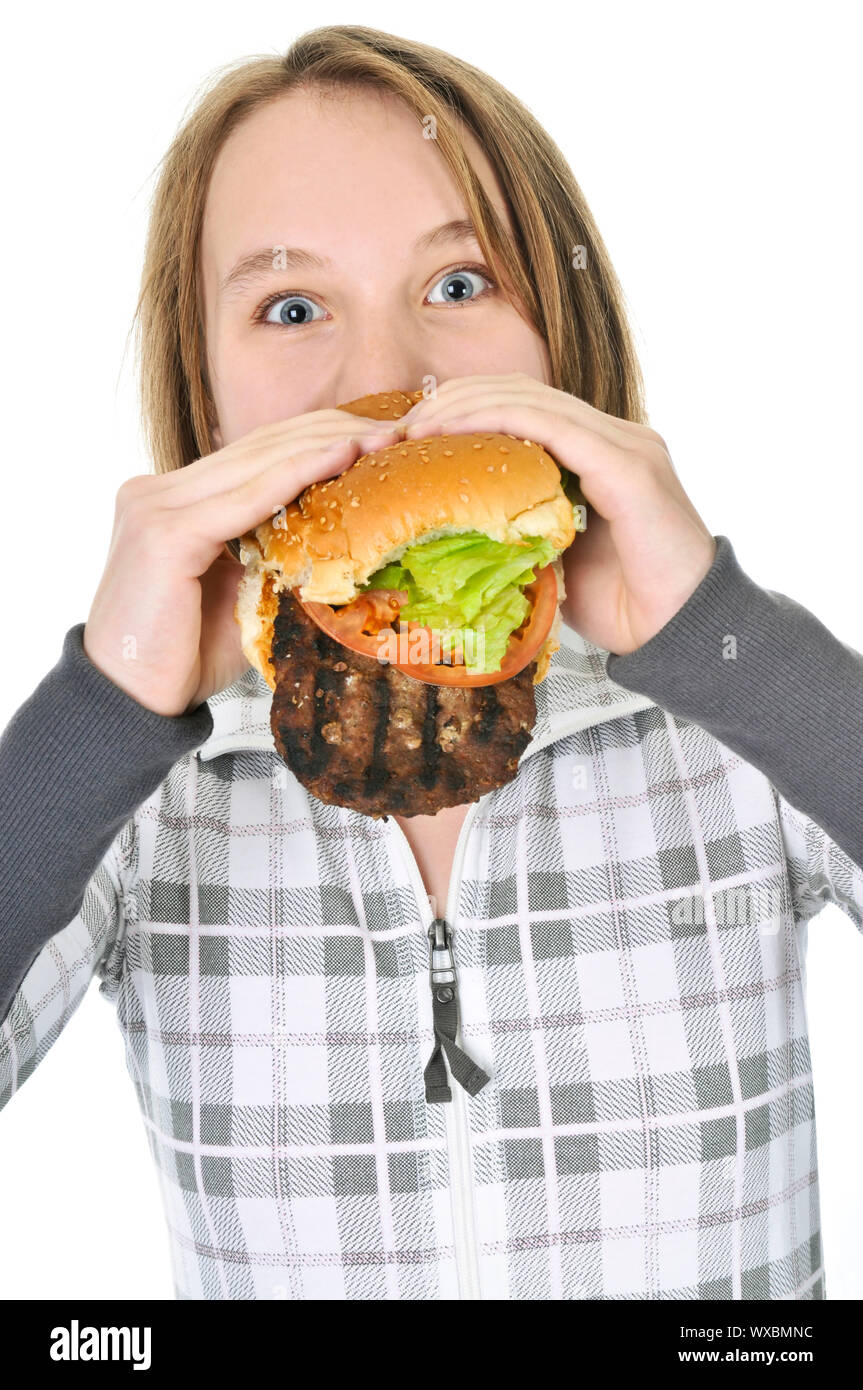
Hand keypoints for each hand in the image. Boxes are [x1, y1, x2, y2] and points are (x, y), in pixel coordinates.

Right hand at [83, 411, 403, 715]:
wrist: (130, 702)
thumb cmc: (183, 657)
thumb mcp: (241, 593)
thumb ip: (273, 555)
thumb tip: (340, 544)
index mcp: (173, 500)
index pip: (255, 455)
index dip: (316, 439)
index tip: (377, 435)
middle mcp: (158, 492)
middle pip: (259, 447)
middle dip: (331, 430)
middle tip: (397, 425)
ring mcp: (156, 507)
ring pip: (257, 462)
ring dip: (326, 444)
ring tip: (383, 436)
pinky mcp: (165, 533)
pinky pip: (245, 498)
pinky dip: (296, 474)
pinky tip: (341, 456)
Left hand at [398, 373, 715, 655]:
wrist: (683, 636)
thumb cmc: (626, 608)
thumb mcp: (556, 559)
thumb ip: (522, 531)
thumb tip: (457, 534)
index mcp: (600, 453)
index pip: (524, 406)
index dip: (464, 409)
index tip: (411, 435)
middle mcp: (615, 437)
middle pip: (522, 391)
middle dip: (455, 400)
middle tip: (402, 428)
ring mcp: (626, 446)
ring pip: (533, 399)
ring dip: (466, 407)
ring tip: (417, 427)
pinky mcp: (629, 466)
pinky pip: (554, 427)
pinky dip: (499, 422)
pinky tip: (455, 434)